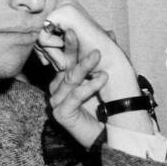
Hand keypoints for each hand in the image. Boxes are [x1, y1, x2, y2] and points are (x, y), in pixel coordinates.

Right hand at [47, 31, 109, 147]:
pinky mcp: (61, 114)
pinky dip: (89, 86)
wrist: (109, 135)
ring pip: (70, 80)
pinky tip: (102, 78)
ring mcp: (57, 102)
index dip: (69, 46)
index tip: (73, 30)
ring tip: (99, 59)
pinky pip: (74, 96)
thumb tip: (109, 32)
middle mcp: (57, 91)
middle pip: (66, 68)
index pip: (66, 60)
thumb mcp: (106, 78)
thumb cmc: (106, 108)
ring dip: (85, 68)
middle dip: (75, 53)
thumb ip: (105, 57)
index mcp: (65, 81)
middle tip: (87, 41)